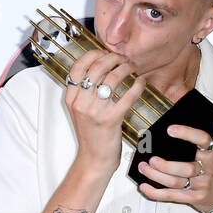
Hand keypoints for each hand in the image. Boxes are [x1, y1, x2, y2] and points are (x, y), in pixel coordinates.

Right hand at [64, 49, 146, 172]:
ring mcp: (95, 111)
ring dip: (125, 68)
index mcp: (71, 99)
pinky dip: (138, 85)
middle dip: (113, 58)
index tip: (104, 52)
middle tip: (123, 58)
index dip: (93, 54)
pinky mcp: (111, 119)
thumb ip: (84, 92)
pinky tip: (141, 82)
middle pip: (97, 68)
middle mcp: (81, 103)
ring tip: (132, 67)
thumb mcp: (79, 111)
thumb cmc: (90, 134)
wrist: (94, 159)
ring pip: (112, 78)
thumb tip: (99, 67)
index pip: (78, 67)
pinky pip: (128, 96)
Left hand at [136, 120, 212, 212]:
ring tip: (144, 168)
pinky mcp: (193, 198)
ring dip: (157, 176)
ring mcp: (200, 185)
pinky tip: (145, 187)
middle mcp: (208, 168)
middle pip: (186, 167)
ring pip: (176, 182)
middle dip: (166, 164)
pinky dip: (156, 193)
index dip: (187, 134)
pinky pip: (172, 196)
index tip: (170, 129)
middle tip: (151, 158)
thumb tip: (203, 106)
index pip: (203, 140)